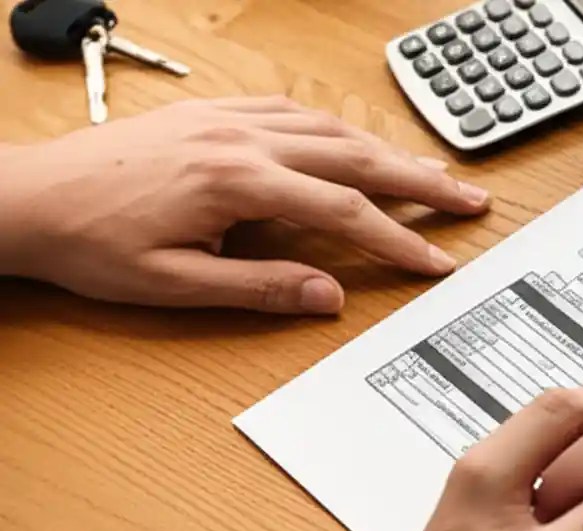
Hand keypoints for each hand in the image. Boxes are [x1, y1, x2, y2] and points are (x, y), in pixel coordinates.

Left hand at [0, 97, 489, 313]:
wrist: (27, 199)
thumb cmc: (91, 244)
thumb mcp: (175, 285)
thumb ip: (260, 288)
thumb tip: (329, 297)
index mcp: (237, 181)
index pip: (344, 212)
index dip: (398, 240)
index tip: (436, 260)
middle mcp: (241, 139)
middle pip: (354, 157)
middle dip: (418, 181)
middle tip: (467, 200)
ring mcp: (227, 119)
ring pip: (330, 128)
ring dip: (387, 150)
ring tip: (430, 171)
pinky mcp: (211, 114)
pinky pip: (290, 110)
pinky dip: (334, 126)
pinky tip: (353, 138)